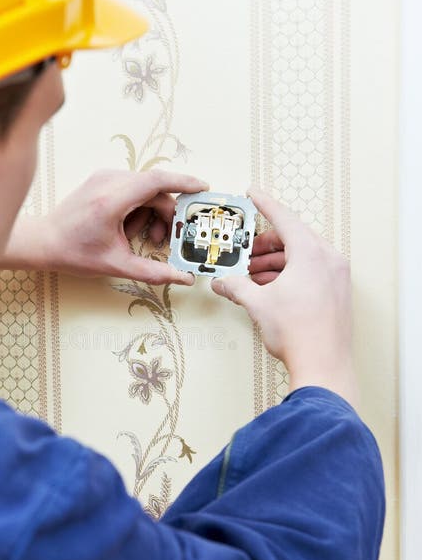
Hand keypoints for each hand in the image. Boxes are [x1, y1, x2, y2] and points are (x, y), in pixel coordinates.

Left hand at [0, 169, 208, 284]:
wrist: (43, 242)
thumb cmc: (74, 253)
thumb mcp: (116, 266)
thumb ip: (153, 272)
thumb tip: (183, 278)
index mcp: (112, 200)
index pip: (158, 181)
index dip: (185, 182)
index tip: (204, 189)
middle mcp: (109, 182)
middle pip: (155, 190)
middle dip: (166, 215)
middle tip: (164, 242)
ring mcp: (104, 177)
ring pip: (145, 189)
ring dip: (151, 213)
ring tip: (140, 239)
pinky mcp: (102, 179)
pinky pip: (133, 188)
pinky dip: (139, 207)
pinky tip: (128, 229)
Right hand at [211, 186, 357, 406]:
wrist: (323, 365)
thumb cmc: (297, 332)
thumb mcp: (258, 304)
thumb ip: (236, 287)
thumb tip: (221, 283)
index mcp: (311, 253)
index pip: (284, 219)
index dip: (265, 204)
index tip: (253, 194)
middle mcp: (328, 259)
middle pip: (294, 238)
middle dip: (266, 243)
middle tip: (246, 249)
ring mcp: (337, 276)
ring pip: (302, 256)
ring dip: (276, 261)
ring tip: (253, 273)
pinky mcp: (338, 292)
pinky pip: (312, 271)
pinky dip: (290, 273)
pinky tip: (270, 287)